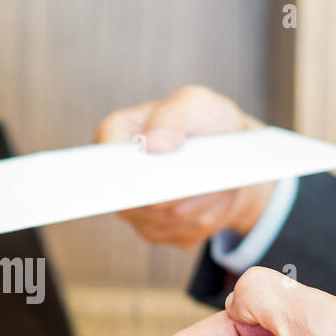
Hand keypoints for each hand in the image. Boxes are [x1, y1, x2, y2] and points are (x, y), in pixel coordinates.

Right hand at [98, 84, 274, 246]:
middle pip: (139, 197)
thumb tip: (151, 143)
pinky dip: (207, 214)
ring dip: (198, 201)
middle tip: (198, 175)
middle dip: (175, 188)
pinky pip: (183, 231)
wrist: (232, 158)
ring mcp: (136, 209)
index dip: (121, 169)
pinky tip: (215, 198)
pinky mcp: (158, 231)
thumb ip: (173, 116)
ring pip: (168, 216)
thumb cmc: (206, 123)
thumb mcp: (197, 105)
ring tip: (213, 179)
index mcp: (117, 135)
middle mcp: (118, 177)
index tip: (145, 174)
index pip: (104, 157)